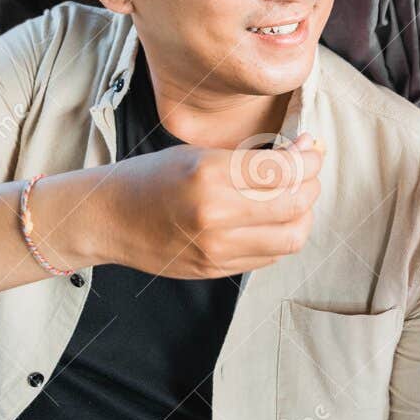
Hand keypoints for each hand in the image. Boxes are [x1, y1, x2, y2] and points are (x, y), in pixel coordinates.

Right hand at [96, 133, 323, 277]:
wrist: (107, 218)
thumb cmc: (151, 178)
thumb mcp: (199, 154)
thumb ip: (251, 158)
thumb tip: (303, 149)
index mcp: (209, 175)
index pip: (284, 171)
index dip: (308, 159)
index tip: (312, 149)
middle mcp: (215, 215)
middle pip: (295, 204)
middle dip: (312, 183)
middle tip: (309, 170)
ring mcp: (216, 249)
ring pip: (290, 237)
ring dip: (304, 214)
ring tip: (296, 196)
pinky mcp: (215, 270)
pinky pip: (269, 256)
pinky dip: (281, 235)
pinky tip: (273, 218)